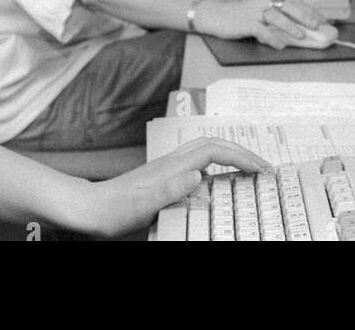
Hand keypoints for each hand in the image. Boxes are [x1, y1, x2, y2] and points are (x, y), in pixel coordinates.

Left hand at [79, 138, 270, 237]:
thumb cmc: (112, 210)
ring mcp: (168, 168)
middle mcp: (172, 163)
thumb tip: (199, 174)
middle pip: (215, 144)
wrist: (88, 209)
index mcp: (172, 167)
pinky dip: (217, 166)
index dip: (242, 157)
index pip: (215, 151)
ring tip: (251, 171)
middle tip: (266, 169)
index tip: (263, 171)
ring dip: (232, 156)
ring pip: (207, 151)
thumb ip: (170, 189)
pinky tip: (219, 183)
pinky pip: (198, 164)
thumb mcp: (142, 205)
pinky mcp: (164, 178)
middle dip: (243, 152)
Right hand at [196, 0, 337, 49]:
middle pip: (287, 6)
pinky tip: (280, 45)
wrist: (215, 15)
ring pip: (275, 16)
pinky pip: (260, 30)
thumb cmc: (240, 16)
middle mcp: (263, 1)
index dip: (309, 10)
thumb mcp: (260, 12)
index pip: (294, 1)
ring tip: (302, 35)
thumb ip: (276, 17)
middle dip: (304, 15)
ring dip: (290, 26)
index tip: (322, 19)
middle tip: (318, 25)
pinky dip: (271, 37)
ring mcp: (253, 12)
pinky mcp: (244, 23)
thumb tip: (299, 29)